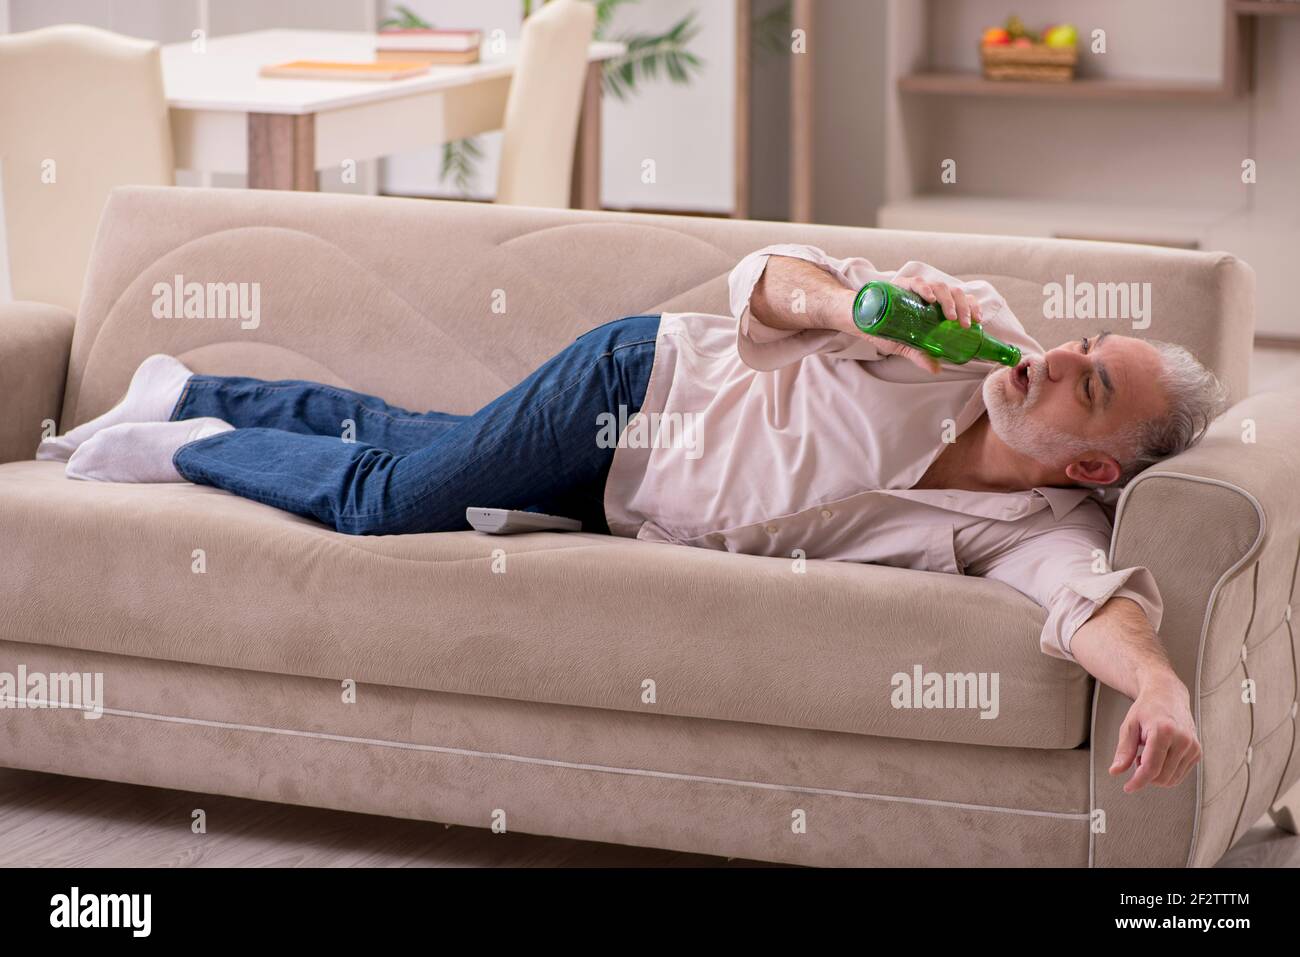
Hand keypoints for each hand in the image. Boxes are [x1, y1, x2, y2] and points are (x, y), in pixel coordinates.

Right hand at [858, 277, 981, 374]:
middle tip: (964, 323)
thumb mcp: (905, 345)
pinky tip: (930, 299)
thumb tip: (936, 369)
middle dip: (963, 306)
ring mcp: (915, 288)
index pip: (960, 299)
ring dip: (949, 300)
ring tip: (949, 316)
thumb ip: (920, 354)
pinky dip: (925, 289)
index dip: (971, 306)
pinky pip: (917, 282)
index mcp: (934, 305)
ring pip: (940, 286)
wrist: (860, 321)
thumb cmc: (884, 329)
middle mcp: (928, 294)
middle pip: (954, 292)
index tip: (977, 320)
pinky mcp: (900, 285)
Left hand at [1109, 675, 1201, 792]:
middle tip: (1137, 758)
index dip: (1138, 781)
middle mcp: (1183, 740)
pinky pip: (1179, 775)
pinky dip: (1166, 772)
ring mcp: (1193, 747)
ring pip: (1171, 779)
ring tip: (1148, 755)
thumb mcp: (1129, 726)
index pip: (1151, 768)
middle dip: (1145, 775)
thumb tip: (1115, 771)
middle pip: (1161, 776)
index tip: (1128, 788)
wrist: (1168, 696)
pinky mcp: (1197, 752)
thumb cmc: (1146, 709)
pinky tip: (1159, 757)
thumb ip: (1124, 750)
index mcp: (1164, 731)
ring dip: (1155, 775)